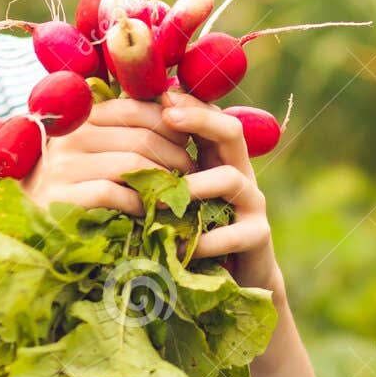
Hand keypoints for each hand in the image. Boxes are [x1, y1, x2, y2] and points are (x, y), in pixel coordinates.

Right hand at [24, 98, 194, 217]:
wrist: (26, 226)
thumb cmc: (69, 188)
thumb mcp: (90, 153)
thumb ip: (122, 134)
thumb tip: (171, 113)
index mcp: (80, 119)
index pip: (134, 108)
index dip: (169, 124)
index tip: (187, 143)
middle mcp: (70, 137)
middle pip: (141, 136)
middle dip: (176, 155)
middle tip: (189, 173)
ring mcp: (63, 166)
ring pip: (133, 162)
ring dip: (164, 179)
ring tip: (177, 193)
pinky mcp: (62, 198)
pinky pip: (115, 193)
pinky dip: (139, 203)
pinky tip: (147, 211)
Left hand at [159, 89, 280, 291]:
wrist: (236, 281)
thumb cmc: (194, 235)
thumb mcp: (177, 200)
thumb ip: (160, 172)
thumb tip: (117, 141)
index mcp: (219, 161)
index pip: (211, 118)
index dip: (190, 105)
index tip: (162, 96)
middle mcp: (241, 175)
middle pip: (232, 133)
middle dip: (201, 121)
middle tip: (168, 119)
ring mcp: (252, 205)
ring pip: (231, 179)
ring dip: (194, 186)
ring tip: (159, 200)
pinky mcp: (258, 237)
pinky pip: (235, 233)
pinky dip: (206, 240)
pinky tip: (180, 248)